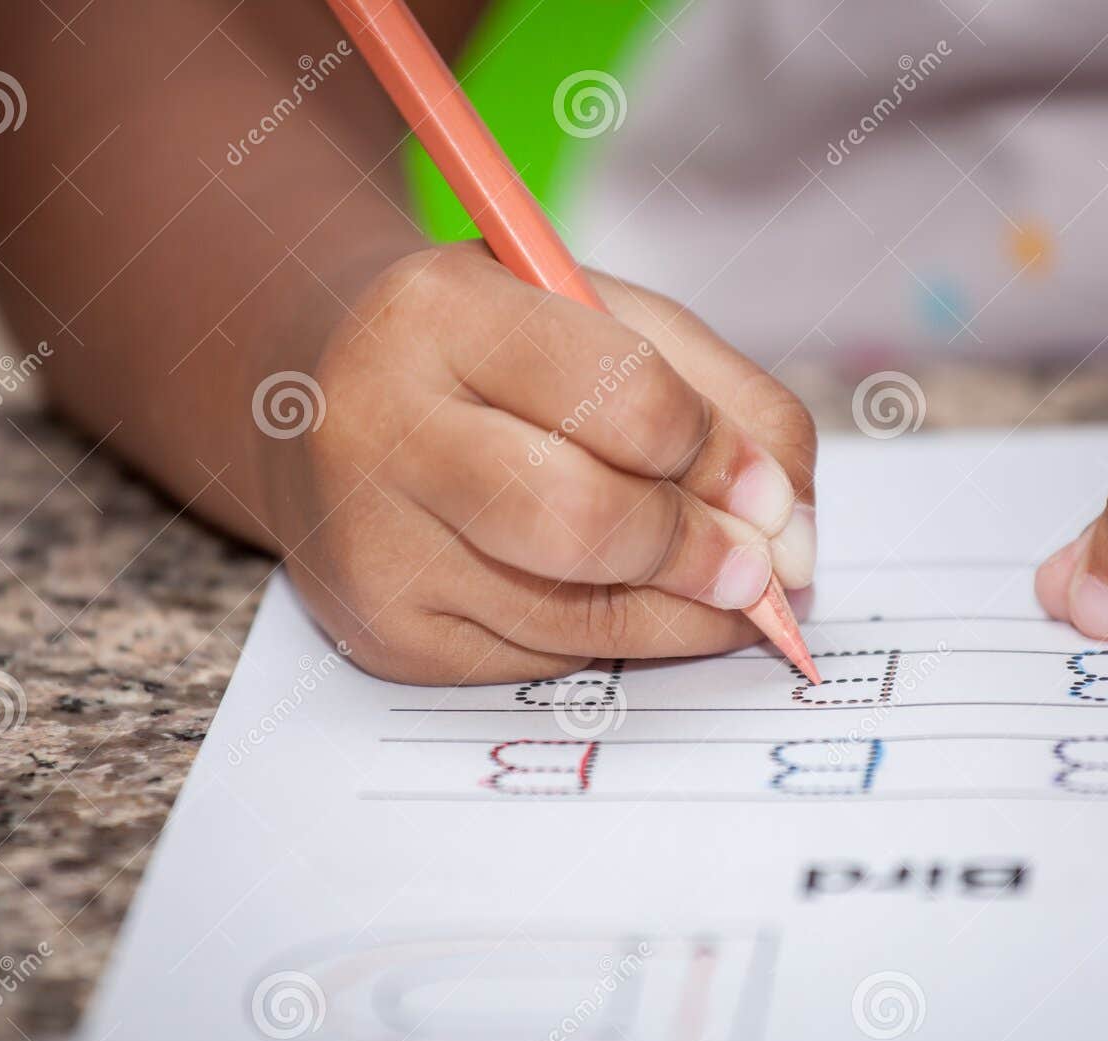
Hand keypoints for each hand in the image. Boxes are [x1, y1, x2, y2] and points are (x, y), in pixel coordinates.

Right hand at [258, 242, 816, 683]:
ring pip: (572, 617)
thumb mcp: (605, 318)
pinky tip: (618, 595)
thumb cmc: (491, 348)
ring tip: (717, 586)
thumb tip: (792, 533)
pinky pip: (541, 662)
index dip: (723, 460)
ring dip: (678, 614)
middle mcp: (380, 429)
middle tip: (759, 571)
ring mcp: (371, 545)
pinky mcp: (384, 635)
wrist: (315, 396)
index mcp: (438, 311)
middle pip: (585, 524)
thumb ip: (722, 399)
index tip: (772, 497)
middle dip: (699, 556)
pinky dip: (612, 638)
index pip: (624, 400)